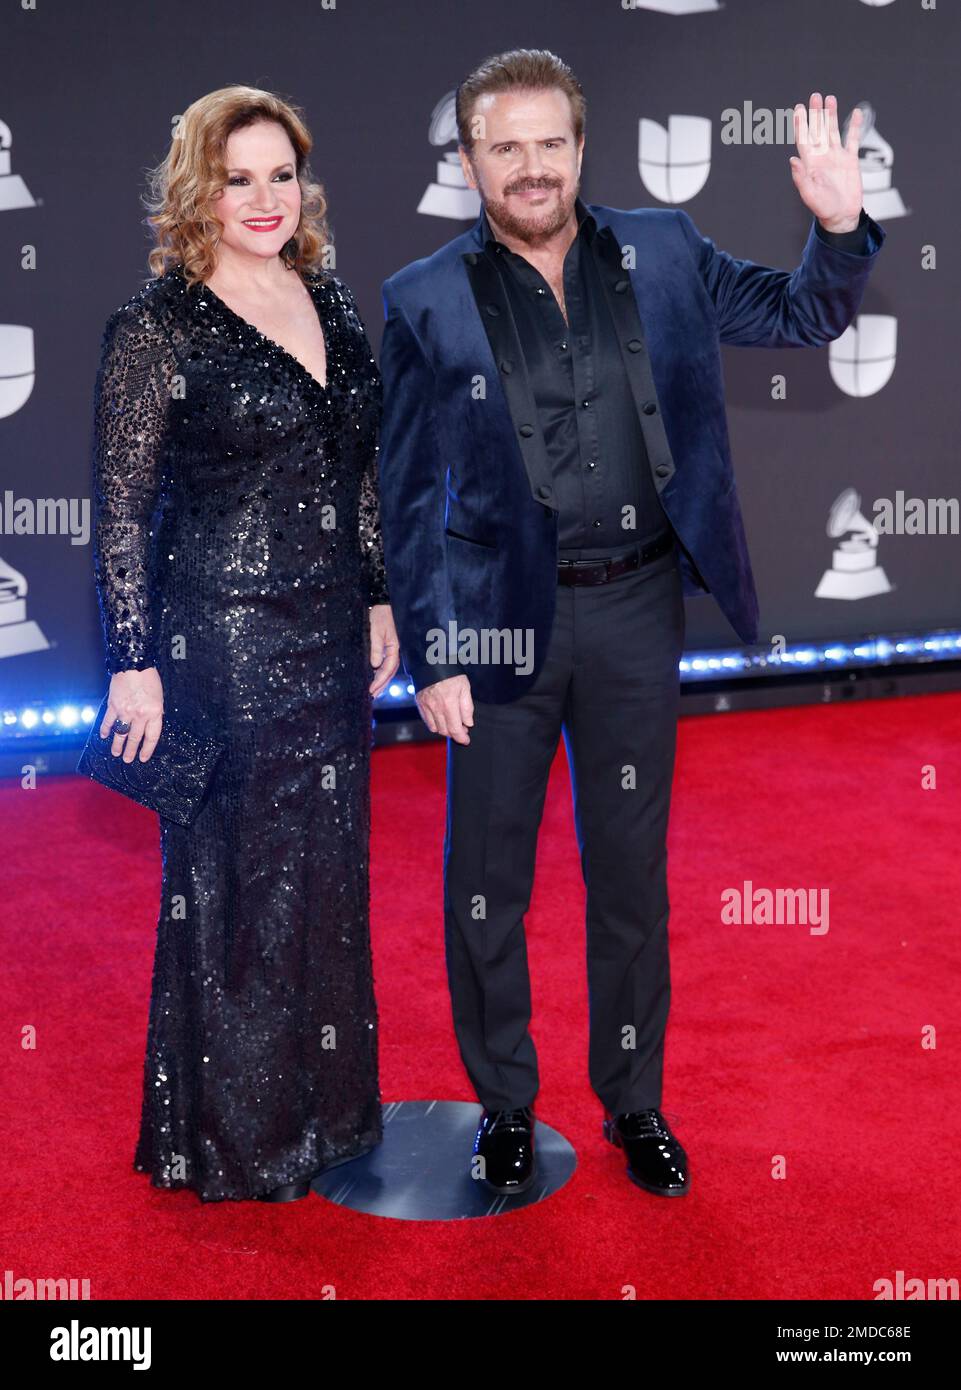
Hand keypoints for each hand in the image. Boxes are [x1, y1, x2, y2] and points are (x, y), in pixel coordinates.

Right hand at [100, 667, 163, 762]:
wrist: (133, 663)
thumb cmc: (148, 678)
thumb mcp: (159, 697)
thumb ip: (155, 712)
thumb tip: (151, 724)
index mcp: (154, 713)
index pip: (152, 737)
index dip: (147, 749)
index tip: (143, 757)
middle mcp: (140, 715)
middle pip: (135, 738)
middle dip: (131, 751)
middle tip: (128, 759)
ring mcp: (125, 711)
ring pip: (120, 733)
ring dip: (117, 744)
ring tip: (115, 753)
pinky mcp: (113, 706)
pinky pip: (108, 721)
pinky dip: (105, 729)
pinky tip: (104, 736)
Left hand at [369, 604, 399, 696]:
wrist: (385, 604)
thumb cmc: (381, 615)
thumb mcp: (376, 630)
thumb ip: (376, 647)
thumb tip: (375, 665)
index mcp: (394, 647)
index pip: (387, 668)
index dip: (380, 680)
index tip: (371, 689)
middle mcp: (395, 651)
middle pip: (389, 672)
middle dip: (381, 685)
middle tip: (372, 696)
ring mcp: (393, 650)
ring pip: (389, 669)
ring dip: (382, 680)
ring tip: (374, 691)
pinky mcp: (390, 647)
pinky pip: (387, 663)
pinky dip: (382, 672)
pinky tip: (376, 677)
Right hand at [415, 674, 473, 744]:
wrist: (432, 662)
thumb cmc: (450, 673)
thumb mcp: (464, 687)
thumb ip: (467, 707)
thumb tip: (468, 723)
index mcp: (449, 703)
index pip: (455, 729)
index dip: (461, 738)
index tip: (466, 740)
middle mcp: (436, 707)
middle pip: (445, 731)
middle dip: (455, 734)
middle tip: (462, 730)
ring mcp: (426, 707)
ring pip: (436, 729)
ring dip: (445, 730)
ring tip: (453, 724)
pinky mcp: (420, 704)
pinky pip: (427, 722)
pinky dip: (435, 725)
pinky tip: (442, 720)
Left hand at [790, 93, 863, 232]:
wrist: (842, 216)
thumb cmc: (823, 208)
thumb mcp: (809, 194)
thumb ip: (800, 177)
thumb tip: (792, 159)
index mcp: (811, 163)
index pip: (804, 138)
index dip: (800, 123)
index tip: (797, 109)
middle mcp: (823, 156)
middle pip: (818, 130)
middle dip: (815, 113)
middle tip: (814, 96)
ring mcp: (836, 157)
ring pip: (833, 130)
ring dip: (831, 115)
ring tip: (830, 99)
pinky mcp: (850, 160)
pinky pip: (853, 140)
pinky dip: (855, 127)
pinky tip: (856, 113)